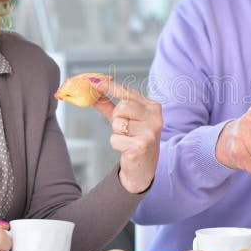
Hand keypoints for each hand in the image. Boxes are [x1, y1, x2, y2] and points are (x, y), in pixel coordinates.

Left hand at [92, 77, 161, 192]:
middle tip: (124, 127)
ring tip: (128, 138)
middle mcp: (154, 117)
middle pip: (123, 106)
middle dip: (117, 117)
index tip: (95, 83)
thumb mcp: (124, 120)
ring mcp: (150, 132)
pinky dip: (116, 143)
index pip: (129, 92)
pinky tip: (126, 148)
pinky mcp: (141, 145)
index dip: (111, 87)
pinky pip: (115, 138)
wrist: (144, 167)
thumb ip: (110, 106)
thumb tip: (95, 94)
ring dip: (117, 132)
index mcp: (152, 107)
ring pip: (118, 123)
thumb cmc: (135, 139)